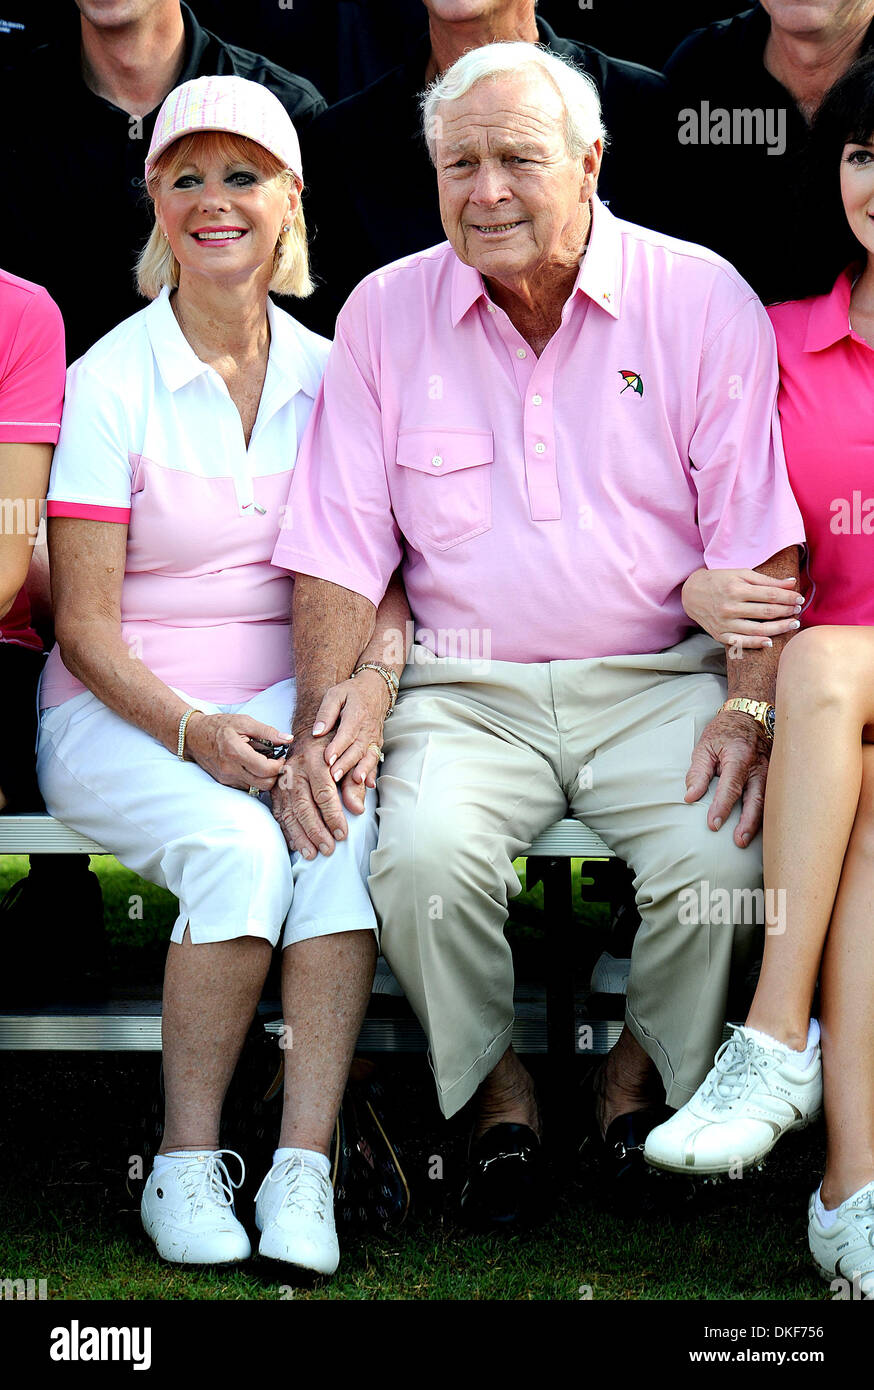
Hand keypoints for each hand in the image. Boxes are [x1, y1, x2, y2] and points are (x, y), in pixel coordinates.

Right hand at [184, 713, 291, 791]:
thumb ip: (267, 731)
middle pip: (264, 784)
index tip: (280, 756)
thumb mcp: (244, 722)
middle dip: (274, 774)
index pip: (266, 769)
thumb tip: (288, 739)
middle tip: (275, 761)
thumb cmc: (219, 726)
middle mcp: (230, 769)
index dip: (279, 765)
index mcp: (235, 752)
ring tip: (262, 762)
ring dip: (264, 777)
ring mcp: (227, 778)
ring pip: (256, 787)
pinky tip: (252, 765)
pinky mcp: (225, 782)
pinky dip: (254, 778)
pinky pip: (247, 786)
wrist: (193, 736)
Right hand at [270, 729, 348, 857]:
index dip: (333, 816)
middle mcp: (295, 770)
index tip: (343, 835)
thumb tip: (358, 809)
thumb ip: (353, 784)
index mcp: (315, 761)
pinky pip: (279, 813)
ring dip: (300, 836)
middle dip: (316, 831)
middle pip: (304, 806)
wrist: (309, 733)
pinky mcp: (274, 788)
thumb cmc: (333, 748)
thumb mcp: (348, 759)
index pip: (324, 793)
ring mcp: (282, 780)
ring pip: (289, 813)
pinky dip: (287, 831)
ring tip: (312, 854)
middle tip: (328, 850)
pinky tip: (296, 845)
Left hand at [312, 669, 391, 810]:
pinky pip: (375, 760)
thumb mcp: (335, 694)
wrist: (376, 690)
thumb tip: (317, 731)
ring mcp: (373, 738)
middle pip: (357, 749)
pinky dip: (372, 772)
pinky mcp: (376, 745)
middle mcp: (367, 729)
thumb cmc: (352, 692)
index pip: (346, 734)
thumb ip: (326, 712)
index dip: (337, 747)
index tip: (327, 759)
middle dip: (346, 764)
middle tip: (334, 776)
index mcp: (356, 715)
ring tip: (354, 782)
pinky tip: (367, 784)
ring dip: (361, 770)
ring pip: (368, 757)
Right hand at [681, 567, 801, 648]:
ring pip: (758, 629)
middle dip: (786, 611)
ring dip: (779, 628)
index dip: (788, 597)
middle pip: (767, 612)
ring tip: (793, 624)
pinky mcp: (720, 635)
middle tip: (798, 610)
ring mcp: (725, 623)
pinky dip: (756, 643)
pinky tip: (770, 642)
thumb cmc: (719, 581)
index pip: (770, 595)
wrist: (692, 593)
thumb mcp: (741, 574)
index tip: (799, 598)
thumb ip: (766, 580)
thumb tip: (792, 583)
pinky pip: (741, 642)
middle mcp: (730, 607)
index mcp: (736, 589)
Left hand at [684, 711, 770, 847]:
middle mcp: (758, 766)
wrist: (749, 716)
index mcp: (739, 757)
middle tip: (738, 841)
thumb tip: (690, 797)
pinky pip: (770, 798)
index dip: (721, 807)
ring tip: (744, 840)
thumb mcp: (704, 747)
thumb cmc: (724, 732)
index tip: (713, 824)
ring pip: (766, 801)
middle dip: (747, 822)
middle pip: (755, 798)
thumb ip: (698, 773)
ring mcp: (769, 772)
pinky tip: (756, 829)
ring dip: (757, 822)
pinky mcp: (773, 777)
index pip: (730, 786)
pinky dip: (763, 815)